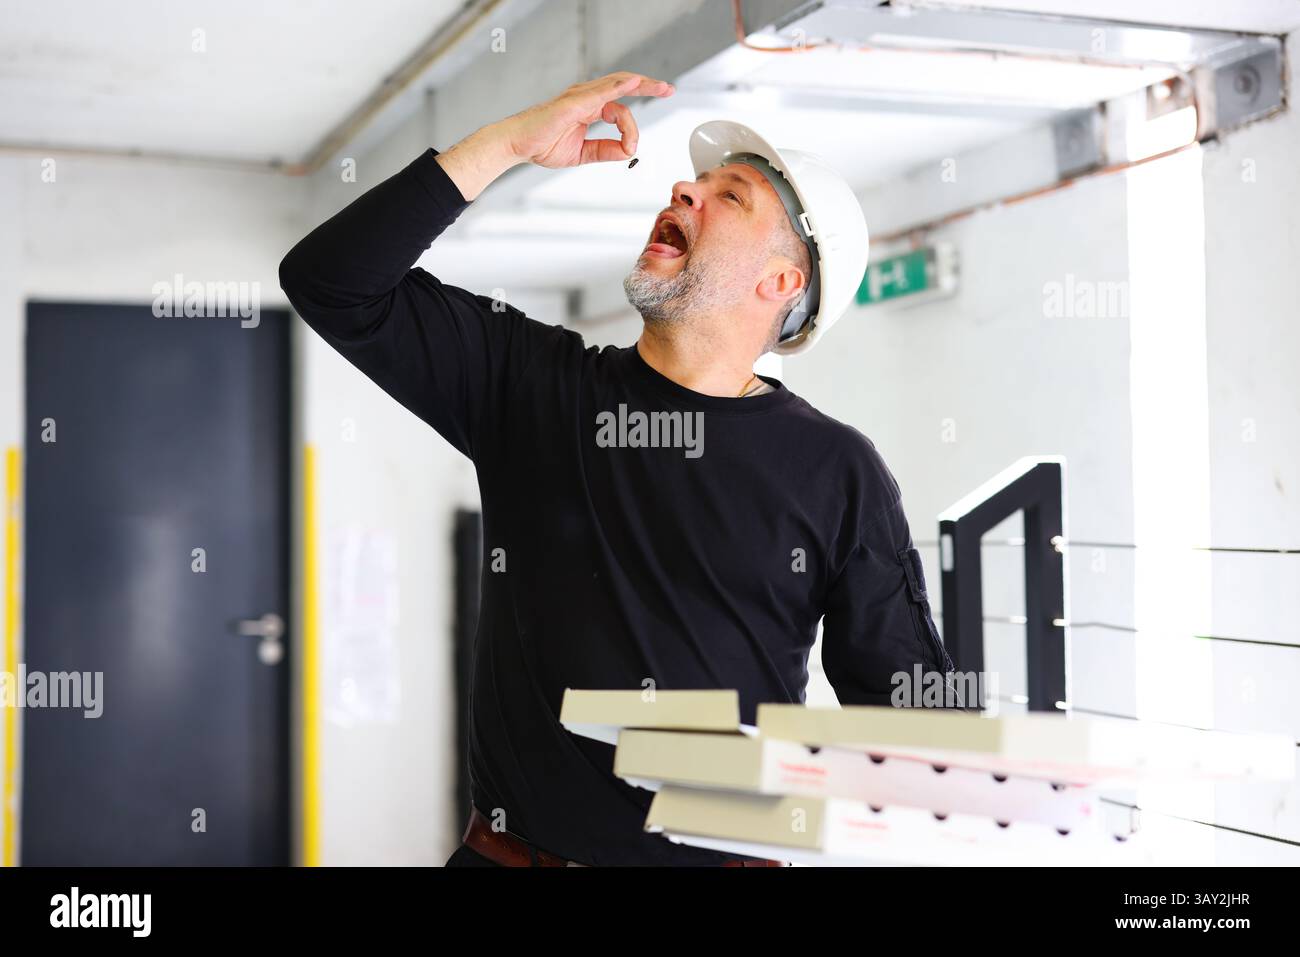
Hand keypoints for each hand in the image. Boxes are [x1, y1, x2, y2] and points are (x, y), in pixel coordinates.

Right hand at [502, 72, 674, 167]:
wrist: (517, 145)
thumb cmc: (542, 144)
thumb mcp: (582, 153)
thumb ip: (604, 151)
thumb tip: (627, 153)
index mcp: (588, 108)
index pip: (620, 109)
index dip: (632, 129)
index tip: (631, 148)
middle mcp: (586, 97)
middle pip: (623, 85)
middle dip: (648, 86)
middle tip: (668, 89)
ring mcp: (579, 97)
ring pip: (617, 87)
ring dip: (641, 85)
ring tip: (661, 87)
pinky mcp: (573, 103)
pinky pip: (601, 92)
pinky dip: (619, 86)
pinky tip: (635, 82)